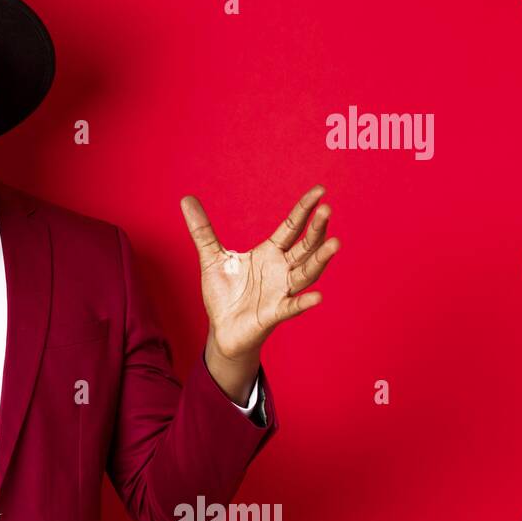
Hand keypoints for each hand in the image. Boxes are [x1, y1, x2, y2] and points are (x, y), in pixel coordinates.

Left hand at [180, 184, 339, 360]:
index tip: (320, 190)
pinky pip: (292, 307)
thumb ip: (202, 230)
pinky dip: (304, 302)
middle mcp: (282, 270)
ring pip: (306, 274)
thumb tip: (186, 199)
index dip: (305, 209)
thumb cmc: (223, 294)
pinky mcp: (274, 314)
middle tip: (327, 210)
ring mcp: (281, 292)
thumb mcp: (211, 257)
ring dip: (320, 260)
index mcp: (270, 253)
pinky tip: (317, 297)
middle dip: (317, 229)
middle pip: (305, 246)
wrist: (222, 329)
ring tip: (335, 244)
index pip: (292, 227)